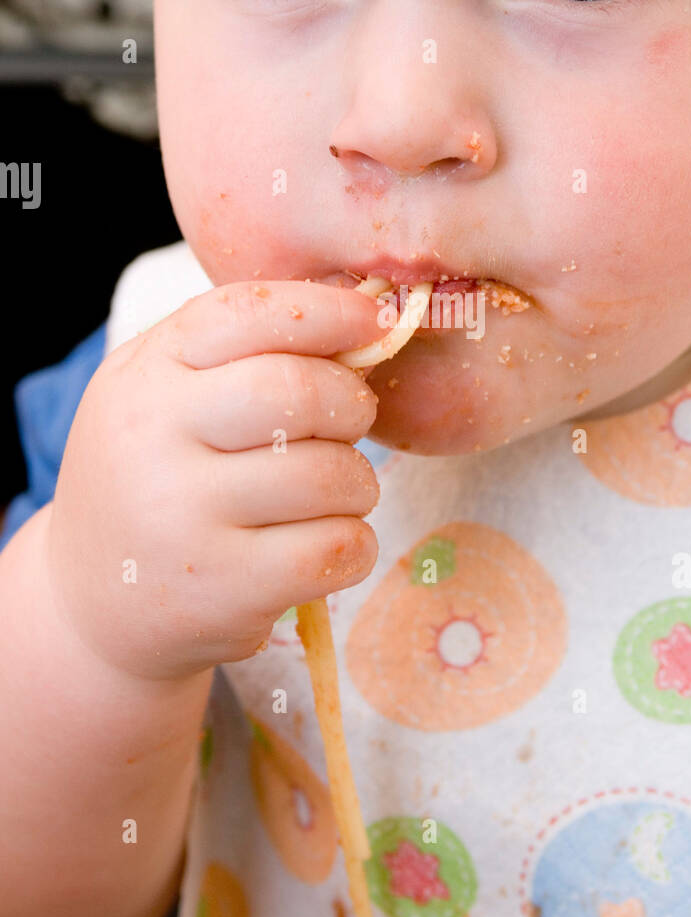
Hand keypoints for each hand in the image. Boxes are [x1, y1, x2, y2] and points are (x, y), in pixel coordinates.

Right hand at [46, 280, 387, 679]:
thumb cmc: (153, 478)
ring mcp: (187, 520)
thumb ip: (239, 352)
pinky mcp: (227, 588)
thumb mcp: (161, 395)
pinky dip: (355, 543)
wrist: (92, 603)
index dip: (329, 312)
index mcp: (144, 378)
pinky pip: (337, 547)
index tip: (373, 322)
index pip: (248, 315)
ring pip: (330, 474)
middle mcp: (154, 442)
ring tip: (334, 491)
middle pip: (298, 392)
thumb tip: (363, 323)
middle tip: (352, 421)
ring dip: (358, 482)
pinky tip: (327, 543)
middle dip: (352, 403)